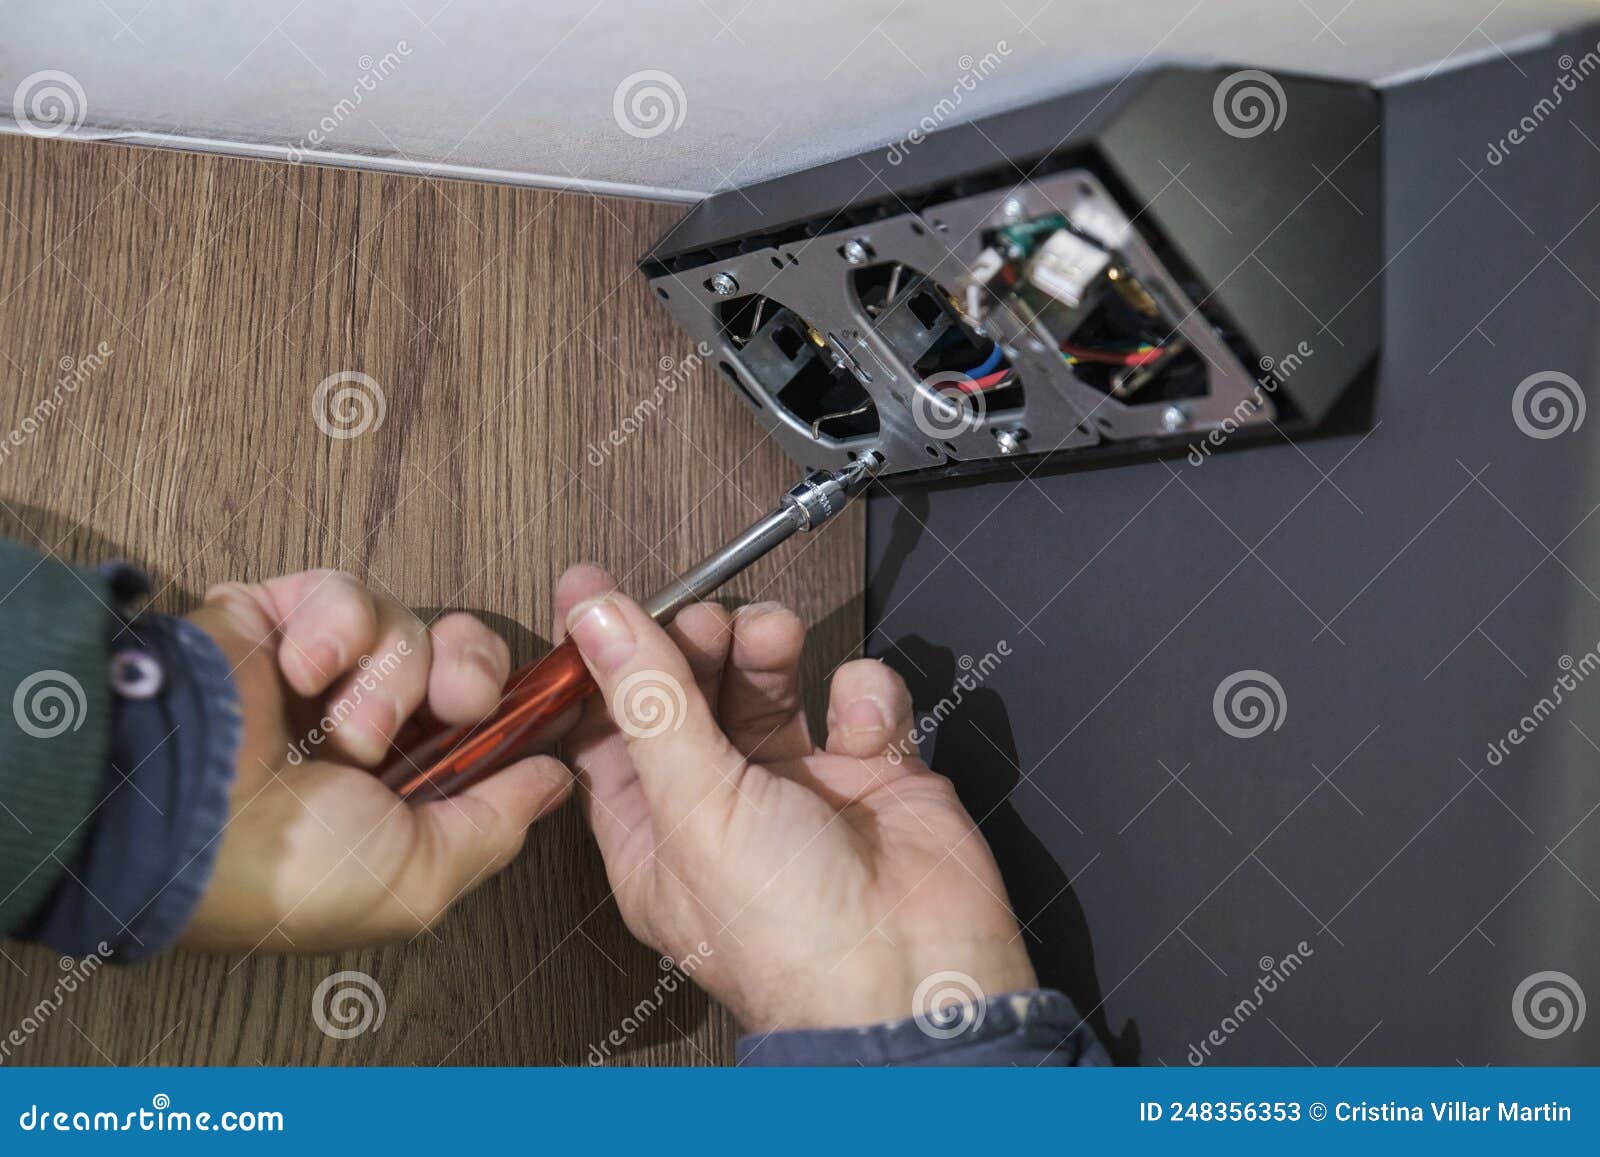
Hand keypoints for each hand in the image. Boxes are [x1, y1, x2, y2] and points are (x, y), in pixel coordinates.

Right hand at [181, 570, 573, 952]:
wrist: (177, 816)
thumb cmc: (289, 868)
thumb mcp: (417, 877)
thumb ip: (496, 825)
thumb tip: (556, 780)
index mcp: (403, 785)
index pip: (487, 722)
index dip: (519, 707)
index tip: (550, 705)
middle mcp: (368, 724)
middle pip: (465, 656)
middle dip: (474, 676)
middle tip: (457, 707)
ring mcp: (321, 668)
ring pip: (411, 625)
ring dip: (388, 679)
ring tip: (341, 732)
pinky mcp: (278, 614)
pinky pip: (346, 591)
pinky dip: (335, 628)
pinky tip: (301, 670)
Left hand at [556, 564, 1036, 1033]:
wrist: (913, 979)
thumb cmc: (789, 936)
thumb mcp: (693, 805)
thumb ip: (647, 699)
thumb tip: (595, 618)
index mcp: (654, 831)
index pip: (606, 728)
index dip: (600, 661)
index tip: (594, 595)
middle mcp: (723, 807)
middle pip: (691, 692)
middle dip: (696, 643)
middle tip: (705, 617)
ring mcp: (801, 787)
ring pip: (770, 683)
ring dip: (769, 646)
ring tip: (775, 634)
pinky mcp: (873, 773)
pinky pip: (858, 700)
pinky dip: (863, 693)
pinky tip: (861, 718)